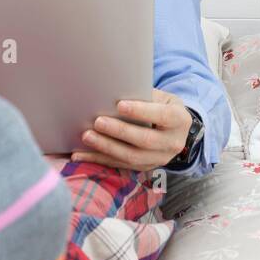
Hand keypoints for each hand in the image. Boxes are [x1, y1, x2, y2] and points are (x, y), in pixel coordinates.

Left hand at [71, 88, 191, 171]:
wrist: (177, 132)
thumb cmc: (164, 107)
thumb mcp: (162, 98)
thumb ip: (144, 96)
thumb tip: (113, 92)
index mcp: (179, 120)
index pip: (161, 116)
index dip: (141, 111)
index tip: (119, 105)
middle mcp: (172, 143)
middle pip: (144, 140)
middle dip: (119, 131)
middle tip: (98, 122)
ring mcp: (159, 159)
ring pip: (131, 157)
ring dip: (106, 148)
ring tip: (86, 137)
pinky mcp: (145, 168)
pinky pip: (120, 165)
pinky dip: (98, 160)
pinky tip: (80, 155)